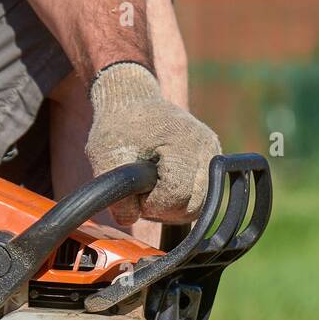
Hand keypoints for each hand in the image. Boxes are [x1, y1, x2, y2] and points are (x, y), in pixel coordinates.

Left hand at [86, 62, 220, 225]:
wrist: (132, 99)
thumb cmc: (118, 125)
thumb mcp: (105, 156)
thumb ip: (115, 192)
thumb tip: (130, 219)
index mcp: (184, 142)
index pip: (177, 195)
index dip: (152, 203)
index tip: (135, 191)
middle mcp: (207, 148)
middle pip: (192, 205)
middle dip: (163, 208)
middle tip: (142, 193)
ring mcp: (214, 154)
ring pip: (199, 206)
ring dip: (172, 207)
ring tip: (152, 190)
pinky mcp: (213, 161)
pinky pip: (201, 198)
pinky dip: (181, 200)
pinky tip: (163, 186)